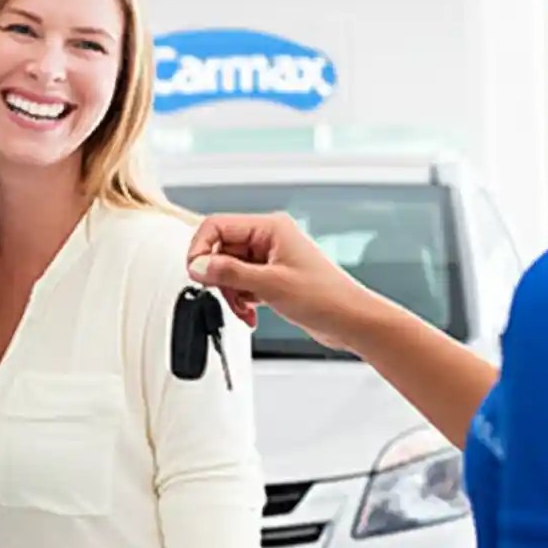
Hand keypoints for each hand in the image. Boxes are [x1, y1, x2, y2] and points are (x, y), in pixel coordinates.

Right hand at [186, 212, 372, 350]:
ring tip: (243, 309)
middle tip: (223, 294)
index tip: (196, 272)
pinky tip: (250, 313)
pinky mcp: (271, 277)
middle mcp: (268, 238)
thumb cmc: (326, 297)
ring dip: (230, 292)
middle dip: (218, 277)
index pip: (218, 225)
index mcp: (270, 227)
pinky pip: (241, 283)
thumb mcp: (270, 285)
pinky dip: (240, 299)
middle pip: (220, 249)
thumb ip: (229, 273)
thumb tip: (198, 265)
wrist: (350, 321)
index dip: (201, 248)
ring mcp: (269, 258)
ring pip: (228, 269)